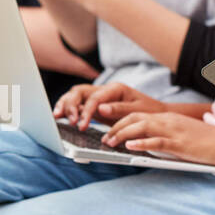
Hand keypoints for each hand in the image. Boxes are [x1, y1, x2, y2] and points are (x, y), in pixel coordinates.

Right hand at [53, 82, 167, 129]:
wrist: (156, 114)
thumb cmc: (149, 112)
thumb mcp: (138, 111)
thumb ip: (118, 109)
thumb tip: (100, 108)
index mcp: (115, 89)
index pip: (94, 98)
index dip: (85, 111)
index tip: (82, 125)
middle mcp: (105, 91)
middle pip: (80, 92)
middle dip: (70, 105)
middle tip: (69, 120)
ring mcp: (100, 98)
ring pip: (76, 96)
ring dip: (66, 106)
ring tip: (57, 117)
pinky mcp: (97, 106)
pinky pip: (79, 105)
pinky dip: (70, 110)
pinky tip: (61, 117)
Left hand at [101, 112, 214, 167]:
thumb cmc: (209, 143)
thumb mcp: (184, 136)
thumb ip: (166, 138)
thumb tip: (148, 146)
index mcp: (169, 118)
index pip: (138, 115)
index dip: (119, 121)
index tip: (108, 131)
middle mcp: (169, 121)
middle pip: (135, 118)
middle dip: (116, 127)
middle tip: (105, 138)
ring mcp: (174, 131)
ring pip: (142, 126)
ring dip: (123, 134)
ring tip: (111, 143)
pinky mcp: (181, 144)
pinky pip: (157, 141)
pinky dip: (142, 143)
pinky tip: (131, 147)